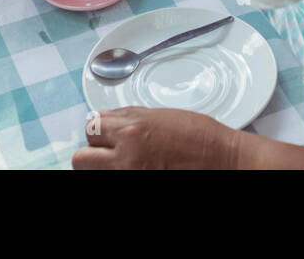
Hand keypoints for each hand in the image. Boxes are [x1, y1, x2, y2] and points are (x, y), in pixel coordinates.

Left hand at [72, 107, 239, 169]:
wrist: (221, 160)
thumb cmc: (199, 137)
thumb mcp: (160, 116)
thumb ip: (129, 117)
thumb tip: (108, 120)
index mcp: (132, 130)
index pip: (91, 127)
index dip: (100, 130)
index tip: (106, 134)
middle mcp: (126, 156)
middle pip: (82, 157)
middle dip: (94, 153)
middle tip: (109, 152)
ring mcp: (129, 176)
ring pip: (91, 173)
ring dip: (103, 167)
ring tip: (121, 162)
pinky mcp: (137, 187)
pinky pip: (112, 180)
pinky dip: (118, 174)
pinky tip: (136, 169)